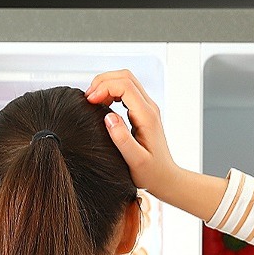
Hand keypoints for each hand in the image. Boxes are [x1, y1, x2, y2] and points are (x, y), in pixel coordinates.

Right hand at [86, 70, 225, 221]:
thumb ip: (122, 139)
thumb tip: (109, 117)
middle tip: (87, 97)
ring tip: (92, 100)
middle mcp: (149, 108)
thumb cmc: (151, 173)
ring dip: (106, 84)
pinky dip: (110, 91)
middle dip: (103, 81)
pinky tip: (101, 104)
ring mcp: (147, 108)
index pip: (125, 86)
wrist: (165, 177)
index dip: (104, 87)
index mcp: (147, 116)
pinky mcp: (142, 112)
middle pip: (126, 77)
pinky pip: (126, 91)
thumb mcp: (136, 161)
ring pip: (126, 80)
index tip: (89, 100)